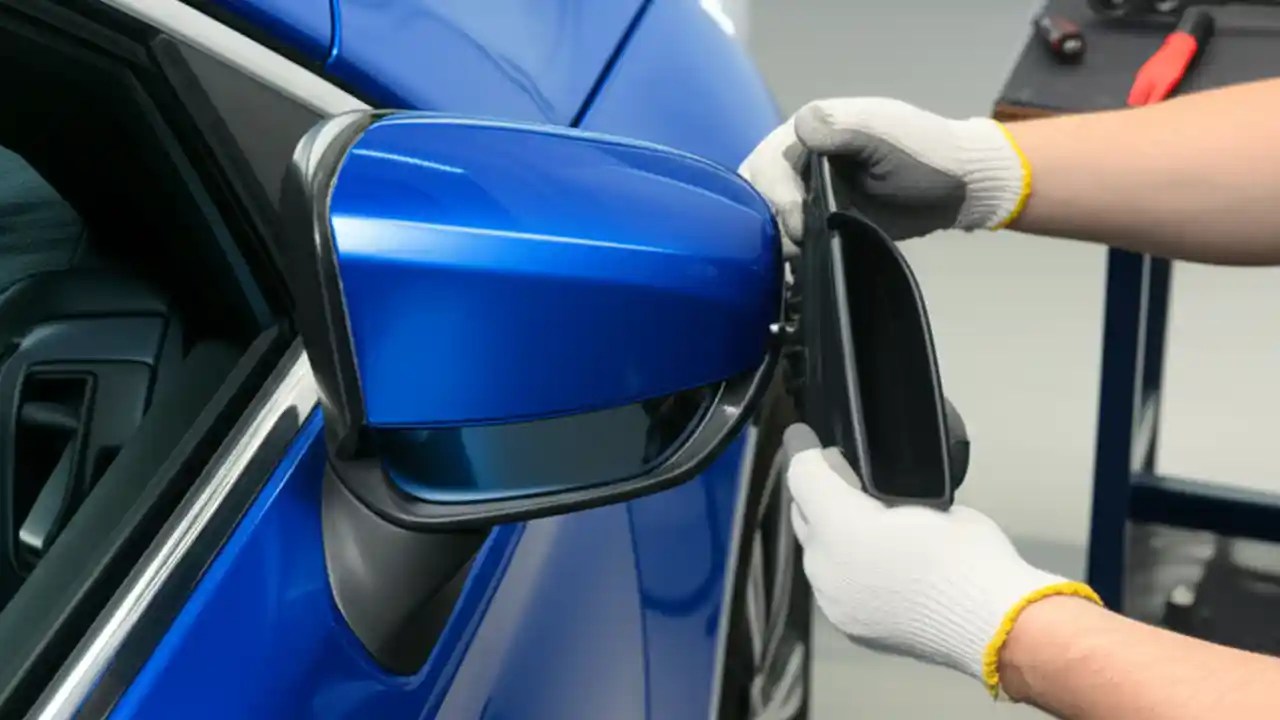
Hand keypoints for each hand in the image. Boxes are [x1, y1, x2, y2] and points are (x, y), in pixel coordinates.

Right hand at [738, 98, 1029, 245]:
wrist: (957, 190)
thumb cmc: (926, 156)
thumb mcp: (887, 135)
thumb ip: (845, 129)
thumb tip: (801, 127)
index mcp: (813, 130)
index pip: (768, 162)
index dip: (775, 194)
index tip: (797, 221)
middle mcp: (802, 158)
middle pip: (757, 189)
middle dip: (769, 218)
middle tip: (794, 244)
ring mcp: (809, 191)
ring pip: (768, 213)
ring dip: (776, 237)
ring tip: (798, 257)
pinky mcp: (819, 219)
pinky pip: (789, 233)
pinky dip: (788, 249)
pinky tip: (797, 265)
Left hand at [785, 428, 1099, 695]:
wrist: (991, 624)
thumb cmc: (967, 553)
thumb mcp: (930, 497)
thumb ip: (885, 489)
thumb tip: (868, 490)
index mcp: (842, 523)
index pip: (803, 474)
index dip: (807, 452)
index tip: (812, 441)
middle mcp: (824, 563)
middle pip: (803, 514)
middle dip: (819, 493)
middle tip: (846, 479)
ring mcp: (832, 600)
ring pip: (816, 553)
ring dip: (831, 535)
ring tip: (865, 526)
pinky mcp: (847, 625)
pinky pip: (833, 586)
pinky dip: (846, 570)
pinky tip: (874, 565)